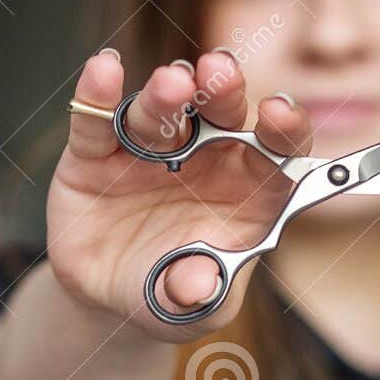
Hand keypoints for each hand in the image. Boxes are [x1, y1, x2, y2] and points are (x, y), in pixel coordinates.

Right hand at [46, 47, 312, 340]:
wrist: (106, 300)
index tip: (278, 113)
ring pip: (163, 112)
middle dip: (224, 90)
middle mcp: (204, 156)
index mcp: (249, 187)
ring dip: (167, 94)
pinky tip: (104, 70)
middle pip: (222, 113)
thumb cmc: (172, 296)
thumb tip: (196, 287)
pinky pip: (97, 120)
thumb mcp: (194, 309)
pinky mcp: (96, 153)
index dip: (284, 126)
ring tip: (172, 84)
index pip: (279, 148)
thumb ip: (200, 295)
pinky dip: (98, 94)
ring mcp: (150, 150)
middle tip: (220, 72)